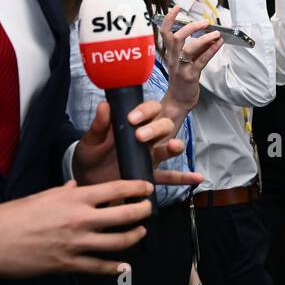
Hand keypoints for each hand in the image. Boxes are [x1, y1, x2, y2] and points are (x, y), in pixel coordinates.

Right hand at [0, 179, 156, 277]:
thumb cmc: (12, 215)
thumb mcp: (42, 196)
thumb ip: (64, 191)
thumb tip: (76, 186)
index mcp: (74, 199)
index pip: (116, 190)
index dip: (137, 189)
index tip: (147, 189)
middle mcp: (80, 219)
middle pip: (125, 216)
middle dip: (143, 212)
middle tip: (148, 210)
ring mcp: (76, 244)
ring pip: (118, 242)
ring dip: (134, 237)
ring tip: (140, 232)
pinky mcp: (68, 264)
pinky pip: (99, 267)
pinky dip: (114, 268)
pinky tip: (123, 267)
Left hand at [73, 100, 202, 188]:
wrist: (88, 179)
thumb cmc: (90, 154)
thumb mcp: (91, 139)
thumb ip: (99, 125)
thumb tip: (104, 105)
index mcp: (134, 124)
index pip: (149, 110)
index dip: (144, 111)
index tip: (131, 119)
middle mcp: (146, 138)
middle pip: (163, 126)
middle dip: (156, 129)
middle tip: (141, 136)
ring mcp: (150, 156)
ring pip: (167, 149)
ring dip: (174, 147)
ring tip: (176, 146)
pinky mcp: (149, 175)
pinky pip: (169, 177)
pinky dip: (183, 178)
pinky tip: (197, 178)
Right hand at [158, 13, 222, 110]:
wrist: (178, 100)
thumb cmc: (181, 79)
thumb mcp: (185, 61)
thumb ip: (195, 48)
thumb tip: (208, 35)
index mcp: (169, 53)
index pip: (165, 33)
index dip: (169, 19)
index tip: (176, 8)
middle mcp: (172, 59)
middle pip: (176, 38)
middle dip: (190, 27)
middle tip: (205, 22)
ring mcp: (180, 67)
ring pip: (189, 49)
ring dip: (204, 39)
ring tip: (216, 33)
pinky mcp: (190, 76)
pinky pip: (201, 61)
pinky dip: (211, 51)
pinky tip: (219, 44)